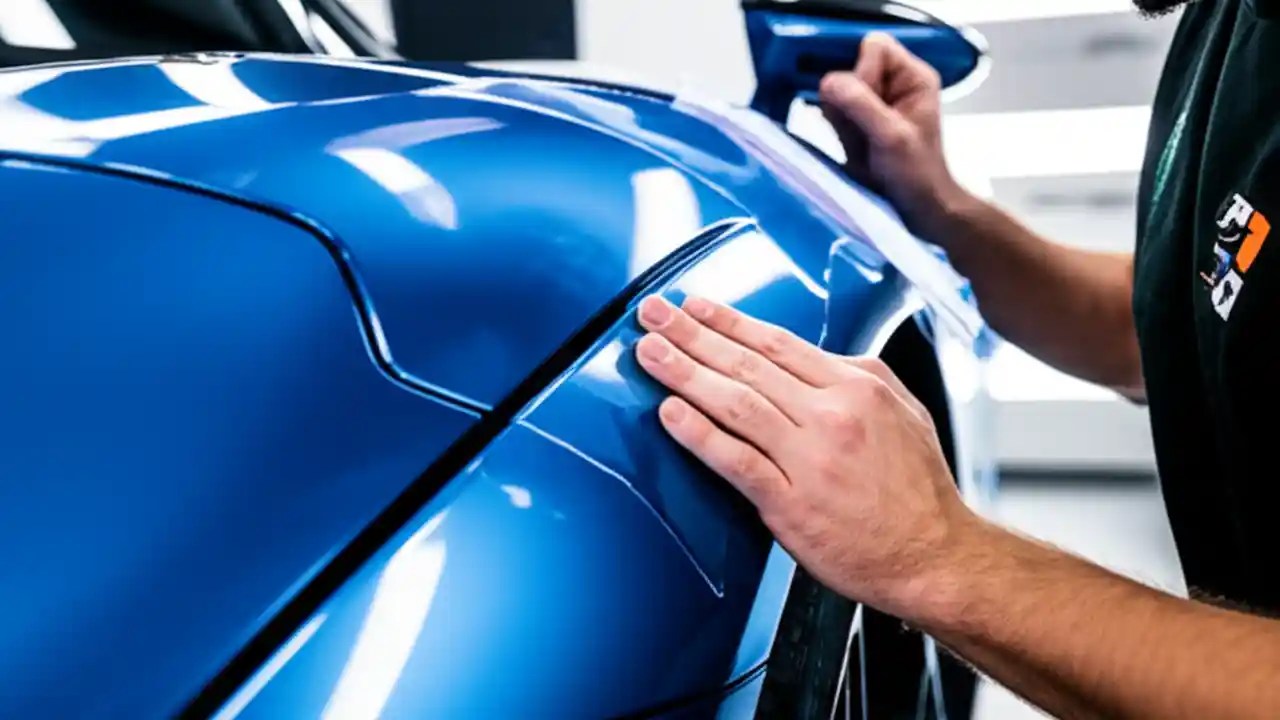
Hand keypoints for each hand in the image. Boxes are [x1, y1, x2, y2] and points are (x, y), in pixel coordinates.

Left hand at [634, 295, 980, 619]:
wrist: (935, 557)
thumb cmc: (917, 491)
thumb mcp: (903, 411)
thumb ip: (857, 378)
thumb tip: (812, 356)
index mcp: (858, 386)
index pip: (779, 342)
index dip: (728, 321)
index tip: (694, 306)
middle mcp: (832, 415)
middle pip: (748, 363)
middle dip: (691, 334)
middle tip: (652, 313)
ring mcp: (810, 459)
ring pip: (736, 403)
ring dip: (684, 373)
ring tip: (649, 353)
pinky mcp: (791, 503)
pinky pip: (736, 461)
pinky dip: (699, 434)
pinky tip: (670, 414)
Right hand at [820, 32, 970, 239]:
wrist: (918, 211)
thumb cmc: (917, 176)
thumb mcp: (891, 138)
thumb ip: (861, 105)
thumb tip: (827, 81)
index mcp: (913, 77)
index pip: (874, 47)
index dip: (862, 73)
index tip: (865, 108)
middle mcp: (894, 83)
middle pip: (851, 66)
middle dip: (847, 100)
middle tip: (862, 130)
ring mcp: (875, 101)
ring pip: (838, 90)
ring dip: (841, 118)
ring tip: (860, 142)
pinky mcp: (859, 119)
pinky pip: (833, 109)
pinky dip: (836, 128)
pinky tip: (852, 146)